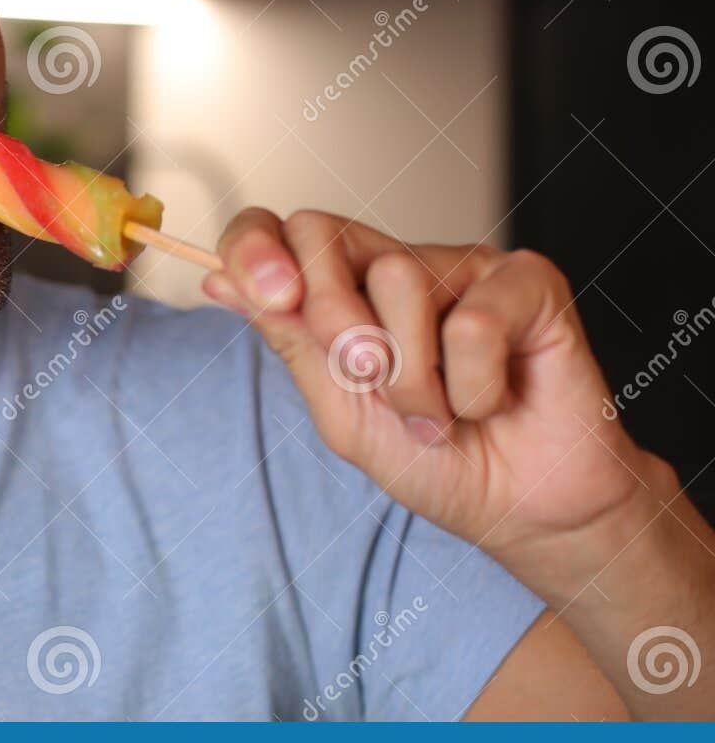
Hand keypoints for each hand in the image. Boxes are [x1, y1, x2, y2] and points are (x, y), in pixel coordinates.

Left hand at [203, 208, 671, 587]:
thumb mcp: (341, 410)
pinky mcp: (526, 282)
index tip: (269, 295)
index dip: (256, 247)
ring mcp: (462, 267)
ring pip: (398, 279)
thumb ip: (290, 340)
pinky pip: (473, 322)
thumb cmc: (438, 464)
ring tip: (442, 415)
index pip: (278, 231)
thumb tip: (216, 278)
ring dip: (412, 379)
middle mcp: (399, 265)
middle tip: (369, 379)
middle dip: (332, 319)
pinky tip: (494, 402)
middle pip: (322, 234)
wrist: (523, 511)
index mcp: (346, 290)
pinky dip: (474, 388)